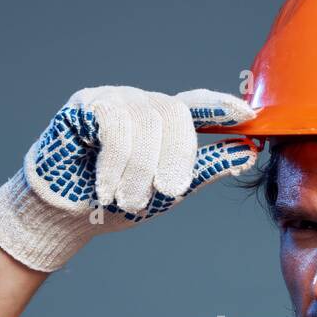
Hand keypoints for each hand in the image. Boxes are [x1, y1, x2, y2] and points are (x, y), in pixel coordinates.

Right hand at [0, 85, 258, 271]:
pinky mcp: (85, 104)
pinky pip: (115, 125)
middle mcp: (140, 103)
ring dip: (140, 169)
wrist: (66, 217)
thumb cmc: (115, 202)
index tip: (248, 114)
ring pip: (145, 122)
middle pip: (174, 113)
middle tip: (167, 193)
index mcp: (161, 121)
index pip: (196, 105)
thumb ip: (206, 169)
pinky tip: (105, 186)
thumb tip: (250, 152)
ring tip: (126, 198)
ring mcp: (112, 98)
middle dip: (175, 157)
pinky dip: (115, 162)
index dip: (222, 106)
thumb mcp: (168, 191)